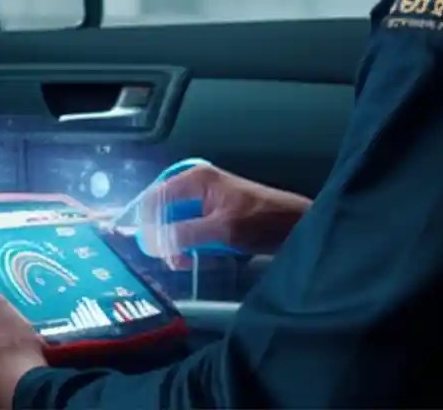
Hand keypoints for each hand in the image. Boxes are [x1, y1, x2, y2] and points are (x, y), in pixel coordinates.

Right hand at [138, 163, 311, 267]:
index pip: (154, 197)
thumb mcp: (221, 229)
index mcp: (195, 179)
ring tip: (184, 263)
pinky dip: (188, 246)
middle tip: (172, 260)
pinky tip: (193, 259)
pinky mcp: (210, 217)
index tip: (150, 248)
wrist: (295, 226)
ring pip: (174, 225)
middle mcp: (194, 186)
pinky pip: (188, 231)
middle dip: (163, 237)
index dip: (147, 222)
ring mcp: (203, 202)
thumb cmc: (262, 221)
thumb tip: (152, 242)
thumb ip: (184, 234)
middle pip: (162, 212)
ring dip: (176, 245)